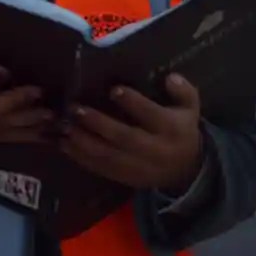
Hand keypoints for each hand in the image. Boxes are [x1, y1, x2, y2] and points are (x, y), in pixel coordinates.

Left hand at [59, 73, 204, 194]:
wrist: (185, 171)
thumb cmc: (181, 130)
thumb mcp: (190, 109)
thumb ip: (183, 91)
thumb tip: (170, 77)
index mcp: (172, 129)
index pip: (152, 115)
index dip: (133, 103)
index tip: (113, 90)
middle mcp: (154, 149)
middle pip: (125, 137)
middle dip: (99, 123)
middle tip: (76, 109)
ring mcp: (139, 167)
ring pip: (109, 156)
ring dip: (83, 142)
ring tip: (65, 126)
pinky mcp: (125, 178)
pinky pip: (102, 169)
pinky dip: (81, 158)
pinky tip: (64, 144)